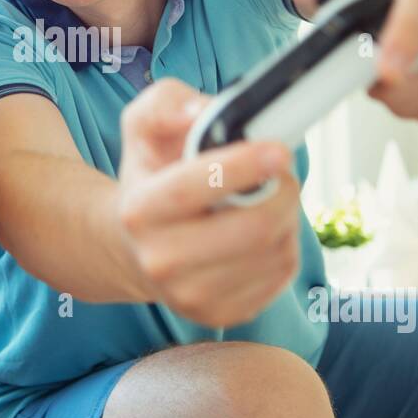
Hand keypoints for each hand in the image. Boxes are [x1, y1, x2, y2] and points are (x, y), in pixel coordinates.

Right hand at [114, 78, 300, 327]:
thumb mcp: (143, 126)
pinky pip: (280, 275)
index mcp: (139, 211)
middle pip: (252, 229)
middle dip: (282, 192)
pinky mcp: (221, 314)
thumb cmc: (150, 178)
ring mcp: (191, 296)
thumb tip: (201, 112)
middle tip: (281, 169)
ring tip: (266, 197)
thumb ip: (167, 104)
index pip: (194, 189)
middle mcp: (161, 261)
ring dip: (286, 216)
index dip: (243, 167)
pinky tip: (263, 229)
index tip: (278, 150)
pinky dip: (284, 244)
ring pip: (274, 252)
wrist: (132, 246)